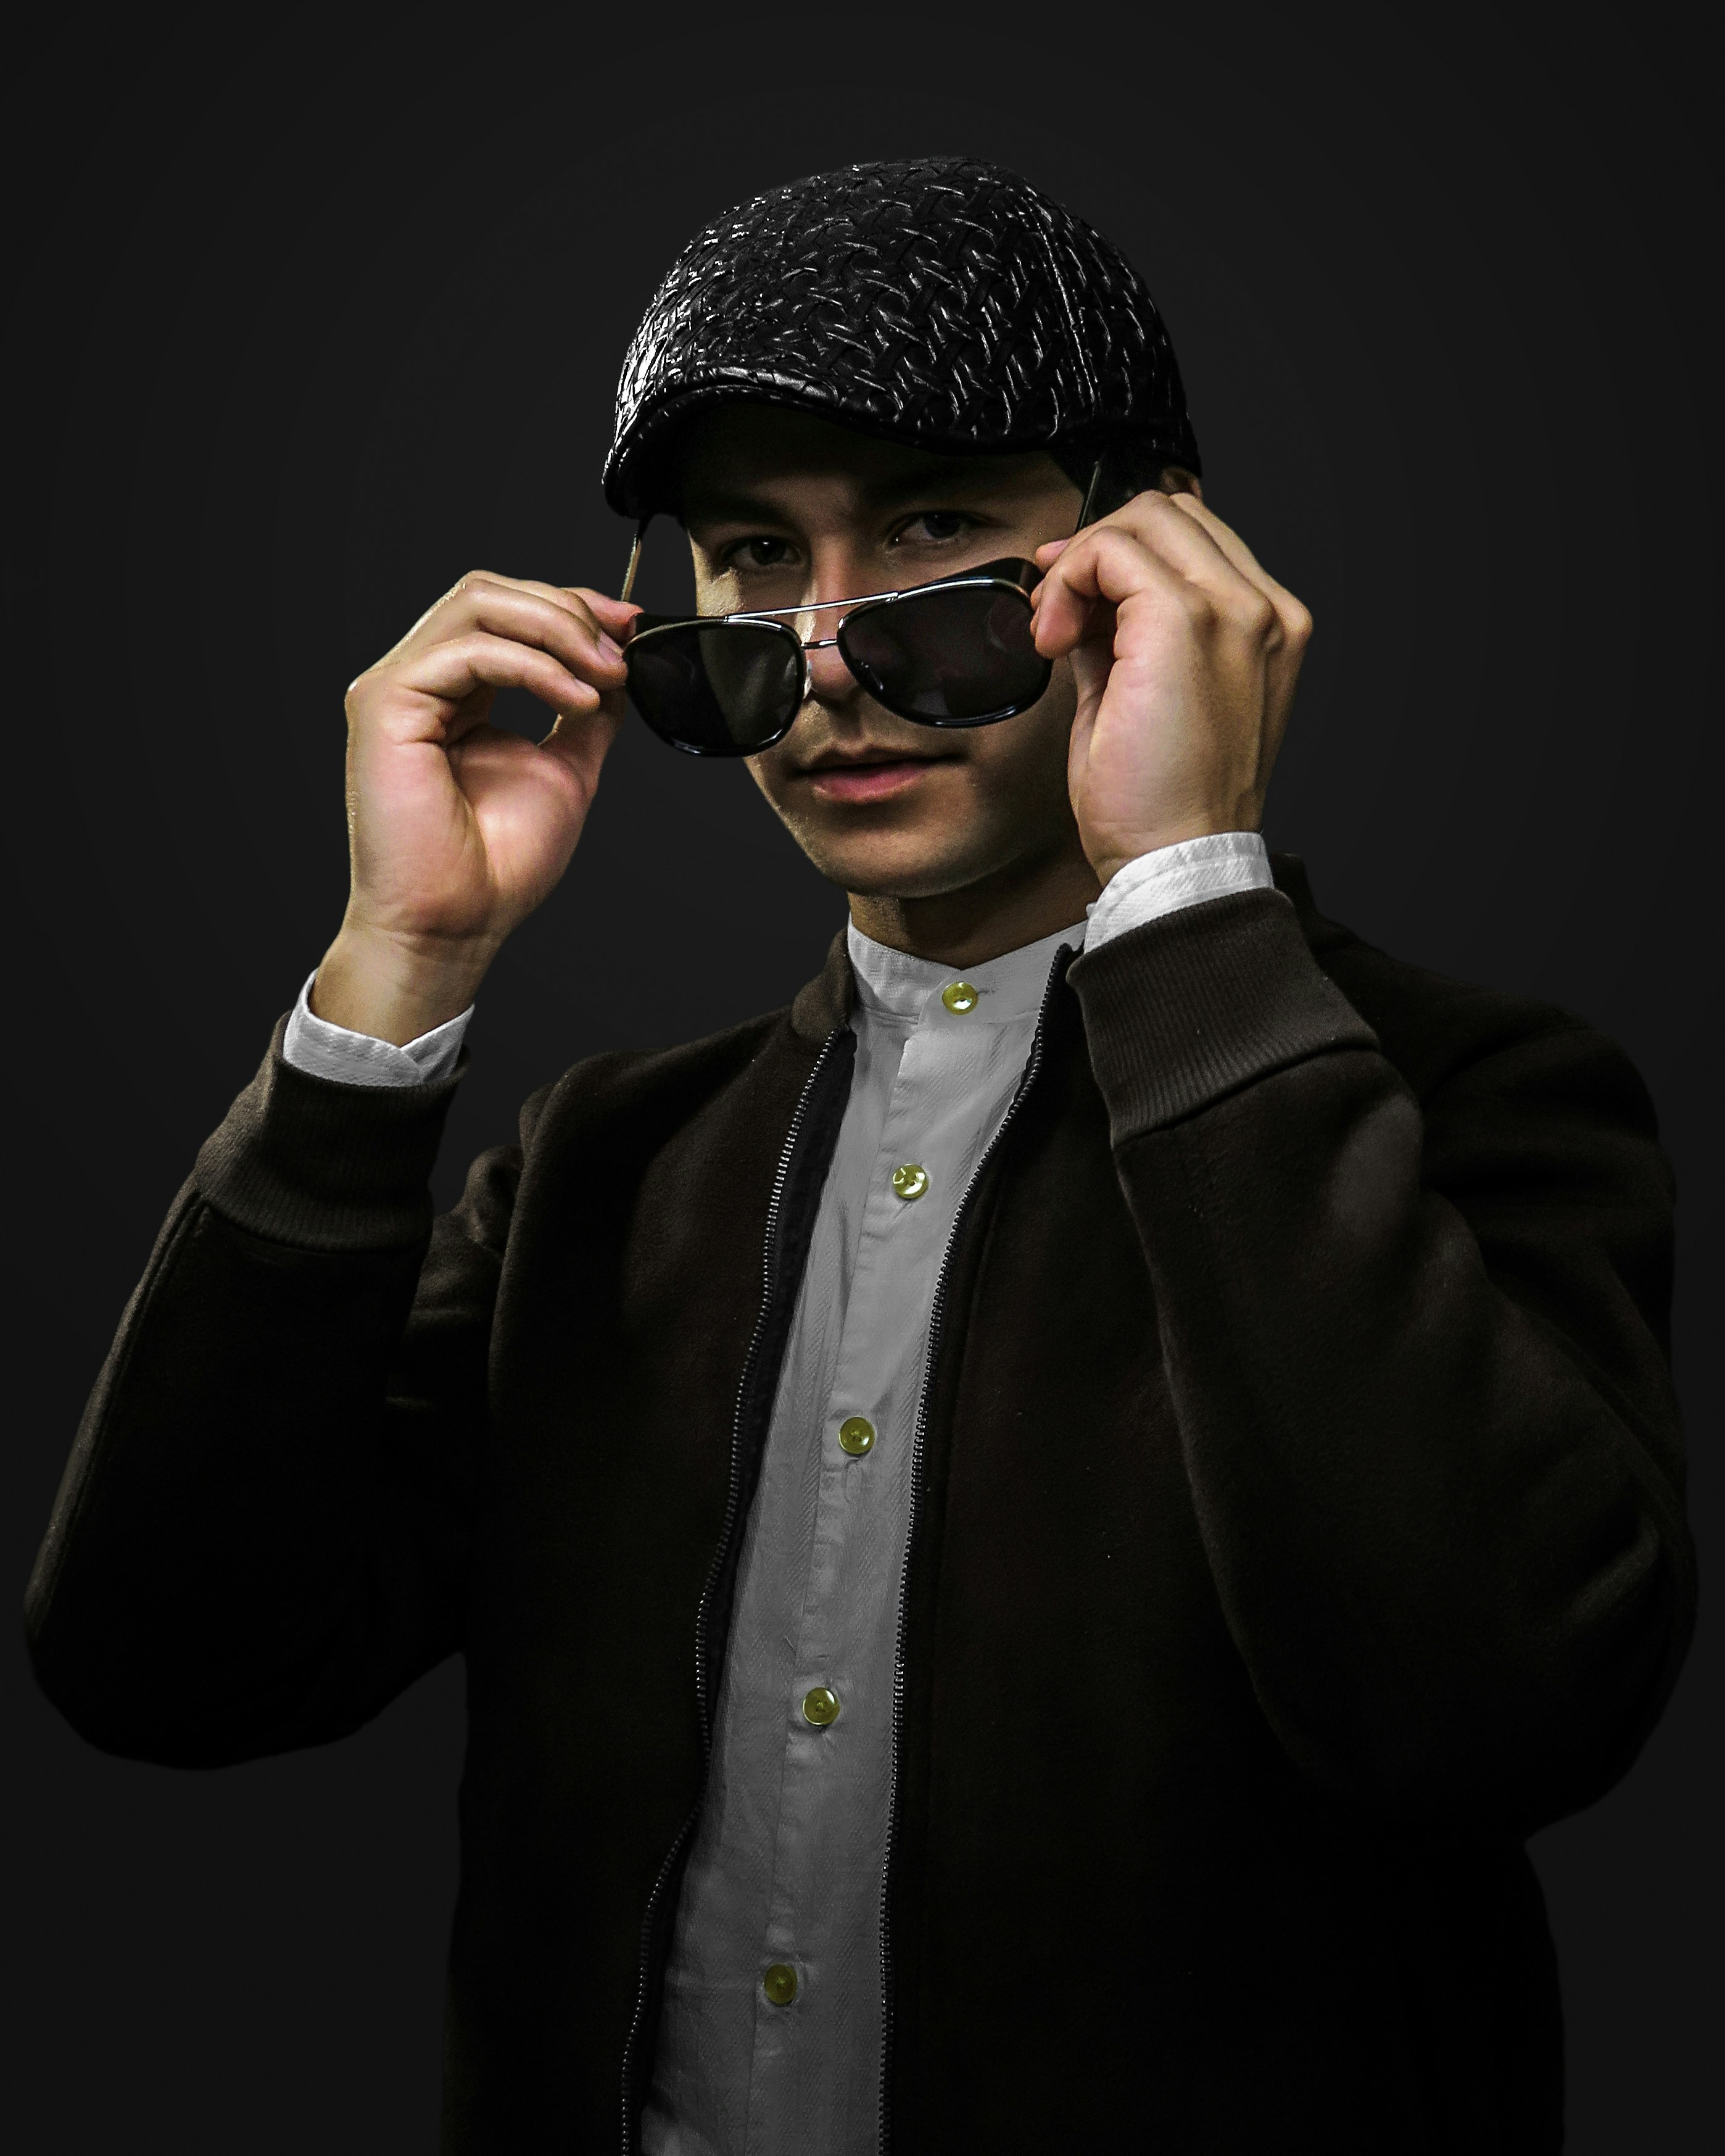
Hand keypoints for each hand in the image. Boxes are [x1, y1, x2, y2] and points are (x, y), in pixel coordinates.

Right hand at [312, 571, 637, 1042]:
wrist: (457, 923)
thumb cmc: (498, 865)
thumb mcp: (565, 769)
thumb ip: (586, 712)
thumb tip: (619, 663)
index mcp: (457, 694)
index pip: (507, 612)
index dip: (572, 606)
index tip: (632, 627)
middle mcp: (422, 682)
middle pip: (490, 592)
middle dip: (568, 611)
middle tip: (621, 653)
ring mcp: (398, 689)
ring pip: (478, 604)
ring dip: (557, 630)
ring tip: (604, 677)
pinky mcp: (385, 703)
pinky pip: (468, 650)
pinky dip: (534, 665)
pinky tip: (576, 698)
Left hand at [1030, 491, 1310, 886]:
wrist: (1176, 860)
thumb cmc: (1163, 803)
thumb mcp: (1146, 697)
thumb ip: (1127, 634)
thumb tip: (1084, 597)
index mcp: (1266, 629)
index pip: (1194, 540)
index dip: (1119, 554)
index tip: (1073, 600)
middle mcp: (1263, 611)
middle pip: (1169, 513)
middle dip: (1095, 549)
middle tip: (1055, 611)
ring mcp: (1234, 611)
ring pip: (1144, 518)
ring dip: (1079, 562)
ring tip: (1054, 632)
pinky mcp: (1185, 622)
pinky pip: (1113, 550)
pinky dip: (1068, 578)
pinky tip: (1054, 638)